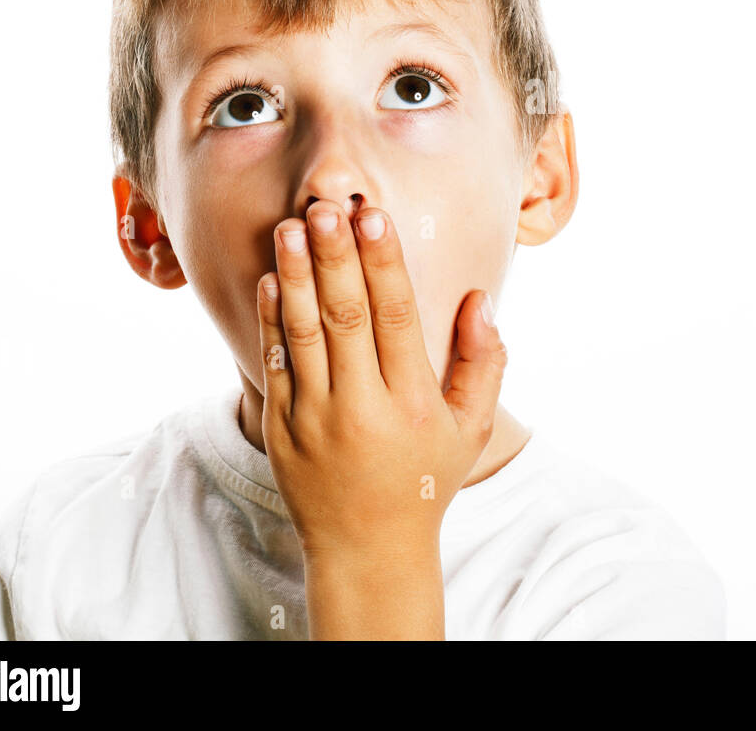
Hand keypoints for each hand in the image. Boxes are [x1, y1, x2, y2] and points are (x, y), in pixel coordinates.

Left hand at [256, 200, 506, 564]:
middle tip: (325, 206)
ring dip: (296, 276)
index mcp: (413, 404)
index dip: (384, 264)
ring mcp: (315, 419)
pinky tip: (273, 277)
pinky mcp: (281, 428)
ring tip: (293, 227)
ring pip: (303, 334)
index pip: (395, 319)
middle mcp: (362, 409)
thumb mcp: (471, 428)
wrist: (366, 549)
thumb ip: (483, 362)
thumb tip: (479, 300)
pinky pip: (275, 363)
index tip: (374, 217)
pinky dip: (272, 318)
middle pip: (345, 318)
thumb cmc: (427, 480)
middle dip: (334, 257)